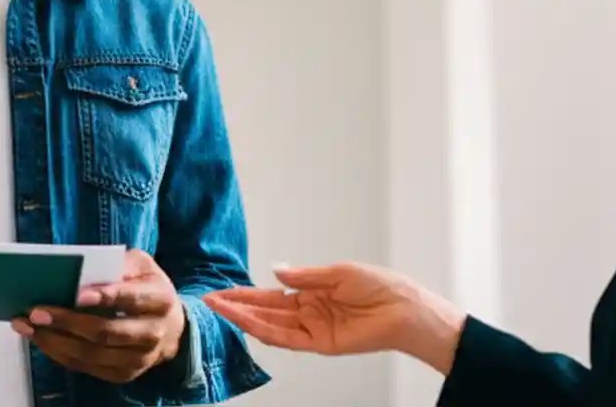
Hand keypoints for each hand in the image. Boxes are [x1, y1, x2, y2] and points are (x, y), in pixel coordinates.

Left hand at [11, 249, 186, 383]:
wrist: (171, 326)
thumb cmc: (148, 288)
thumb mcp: (141, 265)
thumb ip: (118, 263)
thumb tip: (83, 269)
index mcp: (160, 299)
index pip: (131, 298)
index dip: (105, 296)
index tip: (77, 294)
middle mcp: (153, 333)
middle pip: (106, 332)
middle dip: (68, 322)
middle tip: (37, 312)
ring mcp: (138, 358)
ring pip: (91, 354)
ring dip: (54, 341)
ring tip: (28, 326)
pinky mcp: (123, 374)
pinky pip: (85, 367)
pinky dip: (58, 353)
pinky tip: (41, 339)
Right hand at [203, 262, 466, 374]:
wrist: (404, 309)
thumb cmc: (380, 287)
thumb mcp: (338, 272)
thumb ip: (304, 276)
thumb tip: (274, 272)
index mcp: (312, 292)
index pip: (271, 295)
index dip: (245, 293)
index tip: (222, 290)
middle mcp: (308, 312)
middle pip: (265, 311)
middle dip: (237, 306)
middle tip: (210, 300)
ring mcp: (312, 329)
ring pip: (270, 325)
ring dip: (244, 318)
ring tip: (220, 309)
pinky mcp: (321, 343)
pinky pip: (288, 338)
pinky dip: (266, 332)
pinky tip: (248, 323)